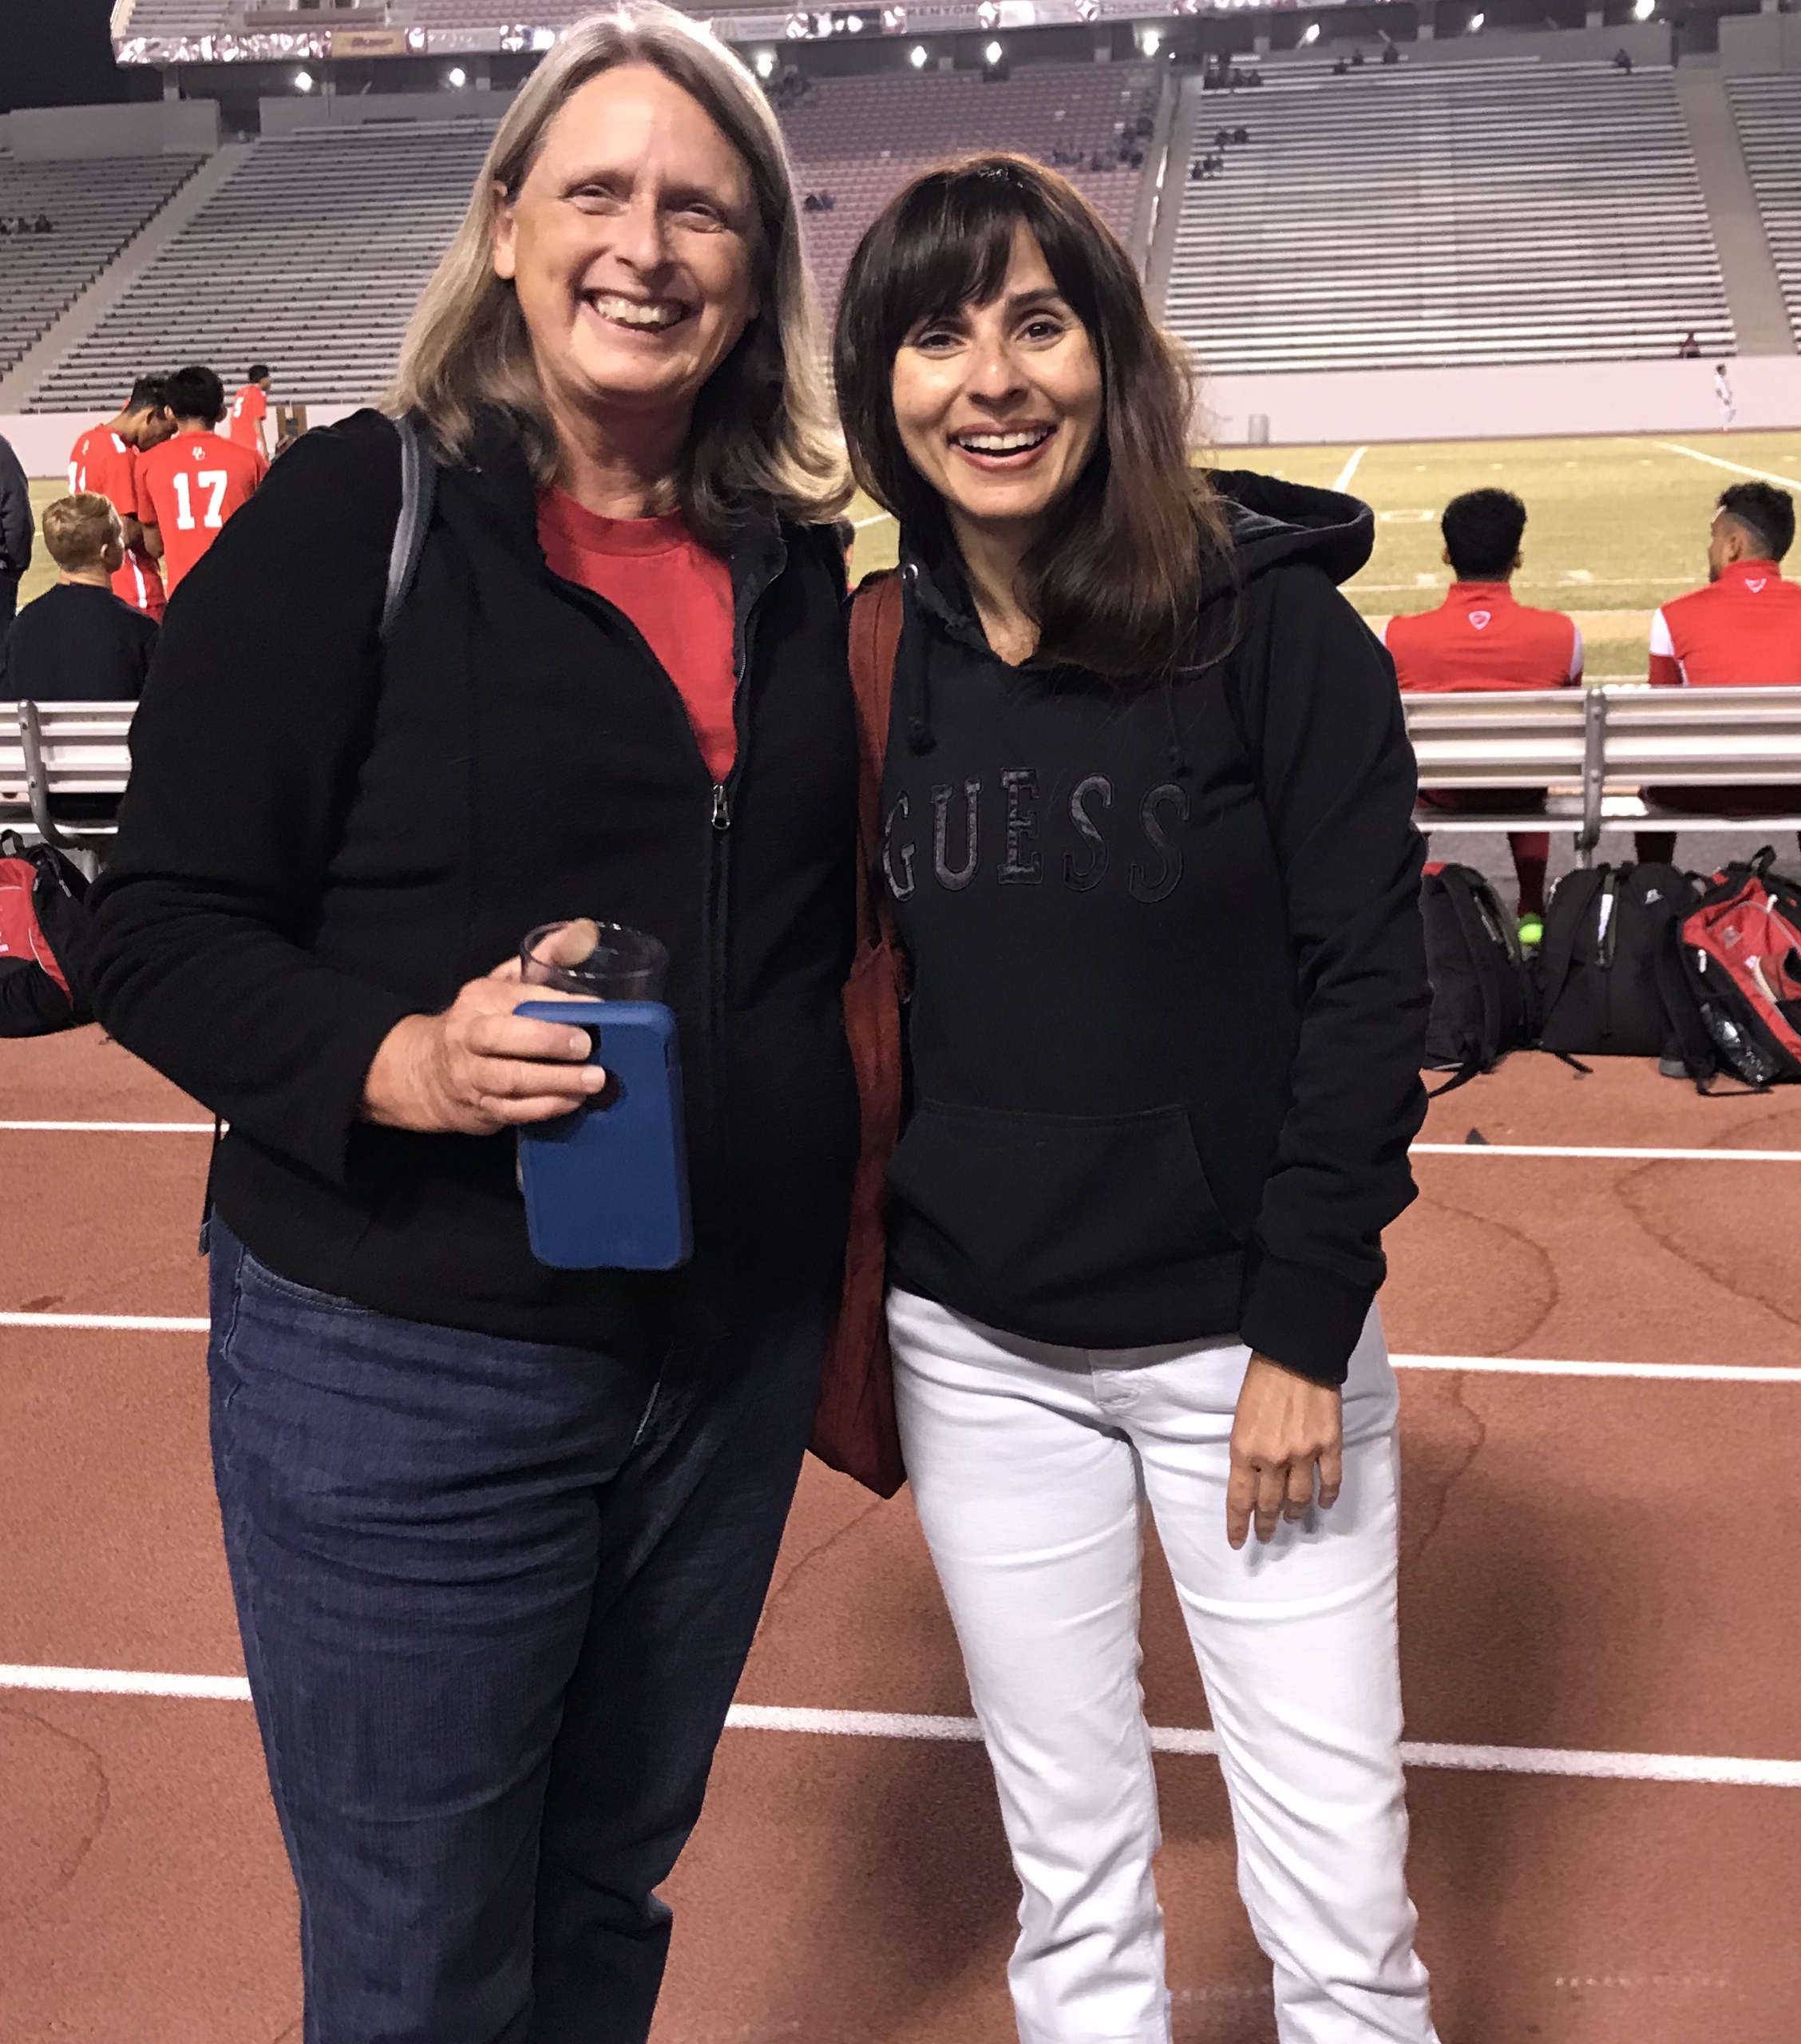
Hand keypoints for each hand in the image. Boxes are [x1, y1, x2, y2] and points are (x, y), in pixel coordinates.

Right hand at [361, 949, 604, 1135]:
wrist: (425, 1073)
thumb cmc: (480, 1023)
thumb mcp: (503, 984)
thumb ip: (546, 958)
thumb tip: (585, 931)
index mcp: (480, 999)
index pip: (519, 996)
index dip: (557, 1002)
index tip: (596, 1008)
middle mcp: (470, 1036)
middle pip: (504, 1037)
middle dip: (548, 1041)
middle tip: (587, 1046)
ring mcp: (472, 1075)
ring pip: (511, 1079)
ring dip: (556, 1081)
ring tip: (593, 1080)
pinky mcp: (481, 1108)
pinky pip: (515, 1110)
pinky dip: (547, 1107)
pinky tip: (575, 1101)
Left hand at [1225, 1354, 1343, 1550]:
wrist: (1295, 1356)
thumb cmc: (1260, 1382)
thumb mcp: (1239, 1418)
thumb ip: (1246, 1450)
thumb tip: (1253, 1475)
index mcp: (1245, 1450)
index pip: (1240, 1499)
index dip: (1239, 1524)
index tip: (1238, 1542)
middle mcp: (1273, 1459)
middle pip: (1270, 1504)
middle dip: (1267, 1524)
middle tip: (1267, 1536)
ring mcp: (1304, 1455)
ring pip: (1300, 1498)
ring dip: (1295, 1513)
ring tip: (1293, 1520)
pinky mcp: (1330, 1446)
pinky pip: (1330, 1480)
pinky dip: (1328, 1496)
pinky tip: (1324, 1504)